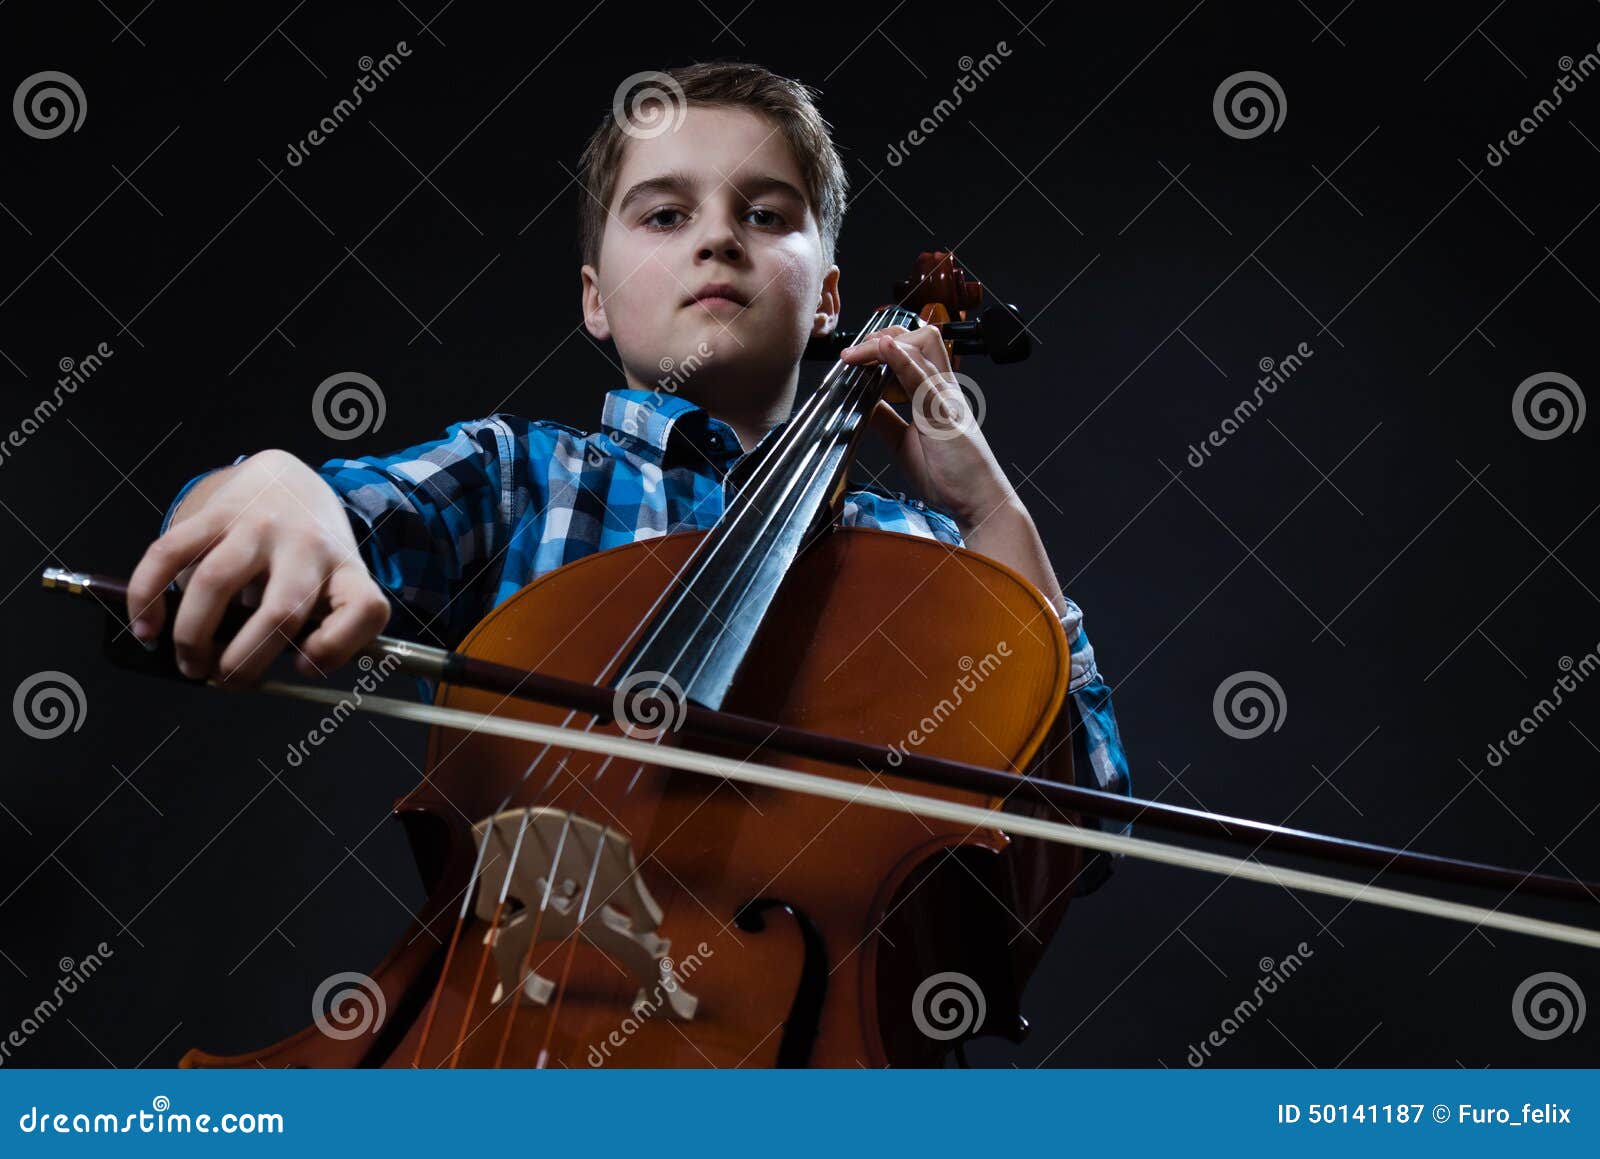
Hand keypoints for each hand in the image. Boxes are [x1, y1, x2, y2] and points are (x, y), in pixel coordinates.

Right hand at [126, 449, 390, 685]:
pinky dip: (149, 596)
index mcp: (346, 569)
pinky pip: (170, 552)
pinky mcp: (217, 512)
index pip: (363, 608)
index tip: (305, 667)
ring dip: (193, 637)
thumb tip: (263, 673)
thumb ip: (319, 627)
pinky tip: (146, 628)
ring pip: (216, 582)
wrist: (291, 480)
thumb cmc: (310, 553)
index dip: (337, 648)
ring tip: (191, 665)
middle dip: (245, 661)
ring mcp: (261, 525)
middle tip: (225, 680)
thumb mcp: (335, 583)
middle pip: (281, 611)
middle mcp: (307, 545)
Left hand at [838, 325, 1015, 530]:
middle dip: (885, 334)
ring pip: (923, 348)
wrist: (978, 501)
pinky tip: (886, 350)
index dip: (885, 344)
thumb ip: (886, 420)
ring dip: (885, 345)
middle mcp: (944, 389)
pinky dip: (902, 361)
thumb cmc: (950, 474)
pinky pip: (923, 380)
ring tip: (858, 353)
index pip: (915, 350)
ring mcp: (946, 398)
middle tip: (854, 353)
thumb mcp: (904, 443)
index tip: (856, 356)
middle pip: (923, 337)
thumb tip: (862, 404)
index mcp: (936, 393)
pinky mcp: (945, 415)